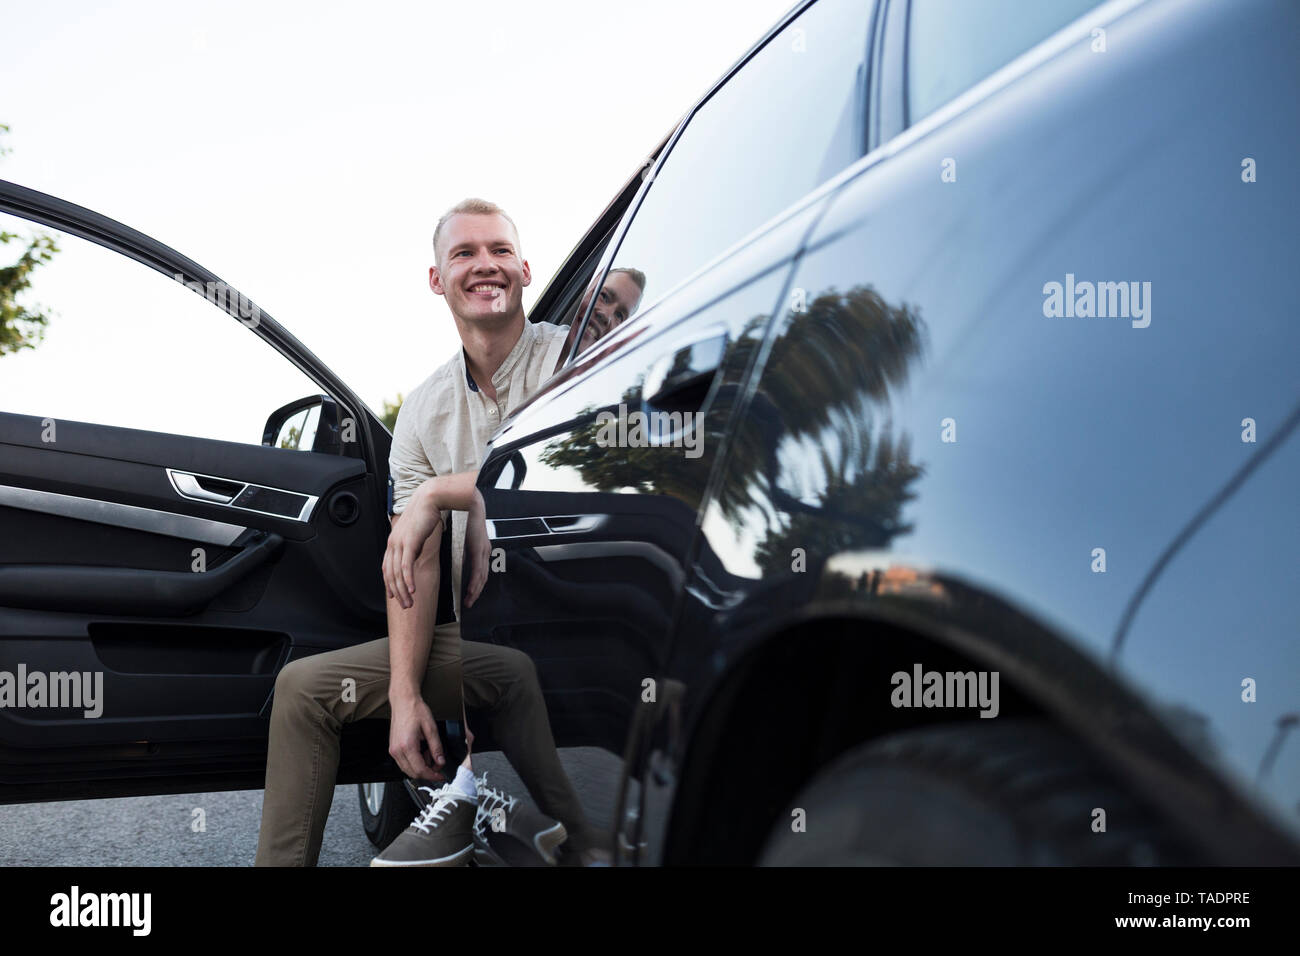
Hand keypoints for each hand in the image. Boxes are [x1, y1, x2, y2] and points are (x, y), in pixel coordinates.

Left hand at [383, 485, 442, 608]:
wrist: (428, 499)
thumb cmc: (424, 514)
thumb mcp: (416, 534)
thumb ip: (413, 546)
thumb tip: (414, 556)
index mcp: (393, 542)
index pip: (387, 568)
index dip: (389, 584)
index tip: (394, 596)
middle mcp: (393, 544)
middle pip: (390, 575)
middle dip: (397, 593)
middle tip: (405, 605)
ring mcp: (399, 543)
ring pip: (397, 573)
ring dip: (403, 591)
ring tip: (410, 602)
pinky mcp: (409, 542)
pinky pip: (406, 566)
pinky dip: (408, 580)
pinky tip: (413, 589)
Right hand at [387, 693, 445, 783]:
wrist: (403, 701)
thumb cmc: (415, 710)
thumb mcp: (431, 728)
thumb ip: (436, 747)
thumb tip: (440, 761)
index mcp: (407, 746)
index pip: (420, 770)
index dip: (432, 776)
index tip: (440, 775)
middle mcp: (397, 750)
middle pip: (413, 773)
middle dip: (427, 772)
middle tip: (437, 763)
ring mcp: (393, 750)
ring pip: (407, 769)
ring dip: (420, 767)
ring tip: (429, 753)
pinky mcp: (393, 748)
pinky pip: (403, 762)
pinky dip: (414, 762)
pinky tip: (421, 752)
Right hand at [463, 489, 490, 607]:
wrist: (463, 498)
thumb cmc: (460, 515)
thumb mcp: (458, 535)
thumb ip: (456, 546)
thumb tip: (450, 555)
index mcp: (478, 547)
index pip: (479, 570)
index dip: (474, 585)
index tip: (468, 596)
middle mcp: (483, 550)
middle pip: (482, 577)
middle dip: (475, 592)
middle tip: (468, 603)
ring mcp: (483, 549)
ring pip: (481, 577)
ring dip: (475, 591)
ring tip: (468, 601)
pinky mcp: (479, 548)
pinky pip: (479, 570)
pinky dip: (474, 583)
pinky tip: (470, 591)